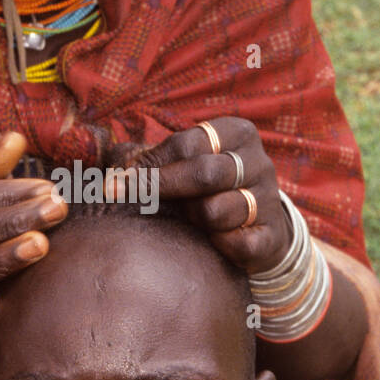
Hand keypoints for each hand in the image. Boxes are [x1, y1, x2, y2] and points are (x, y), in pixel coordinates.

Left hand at [126, 118, 290, 274]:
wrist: (259, 226)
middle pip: (204, 174)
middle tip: (132, 200)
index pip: (188, 144)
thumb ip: (146, 159)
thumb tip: (107, 172)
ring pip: (217, 211)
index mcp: (235, 134)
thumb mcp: (184, 164)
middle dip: (163, 188)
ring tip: (190, 220)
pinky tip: (212, 243)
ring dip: (194, 219)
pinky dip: (219, 245)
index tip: (118, 182)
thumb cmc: (208, 188)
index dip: (150, 164)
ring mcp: (269, 199)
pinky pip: (238, 243)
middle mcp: (258, 162)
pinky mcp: (272, 235)